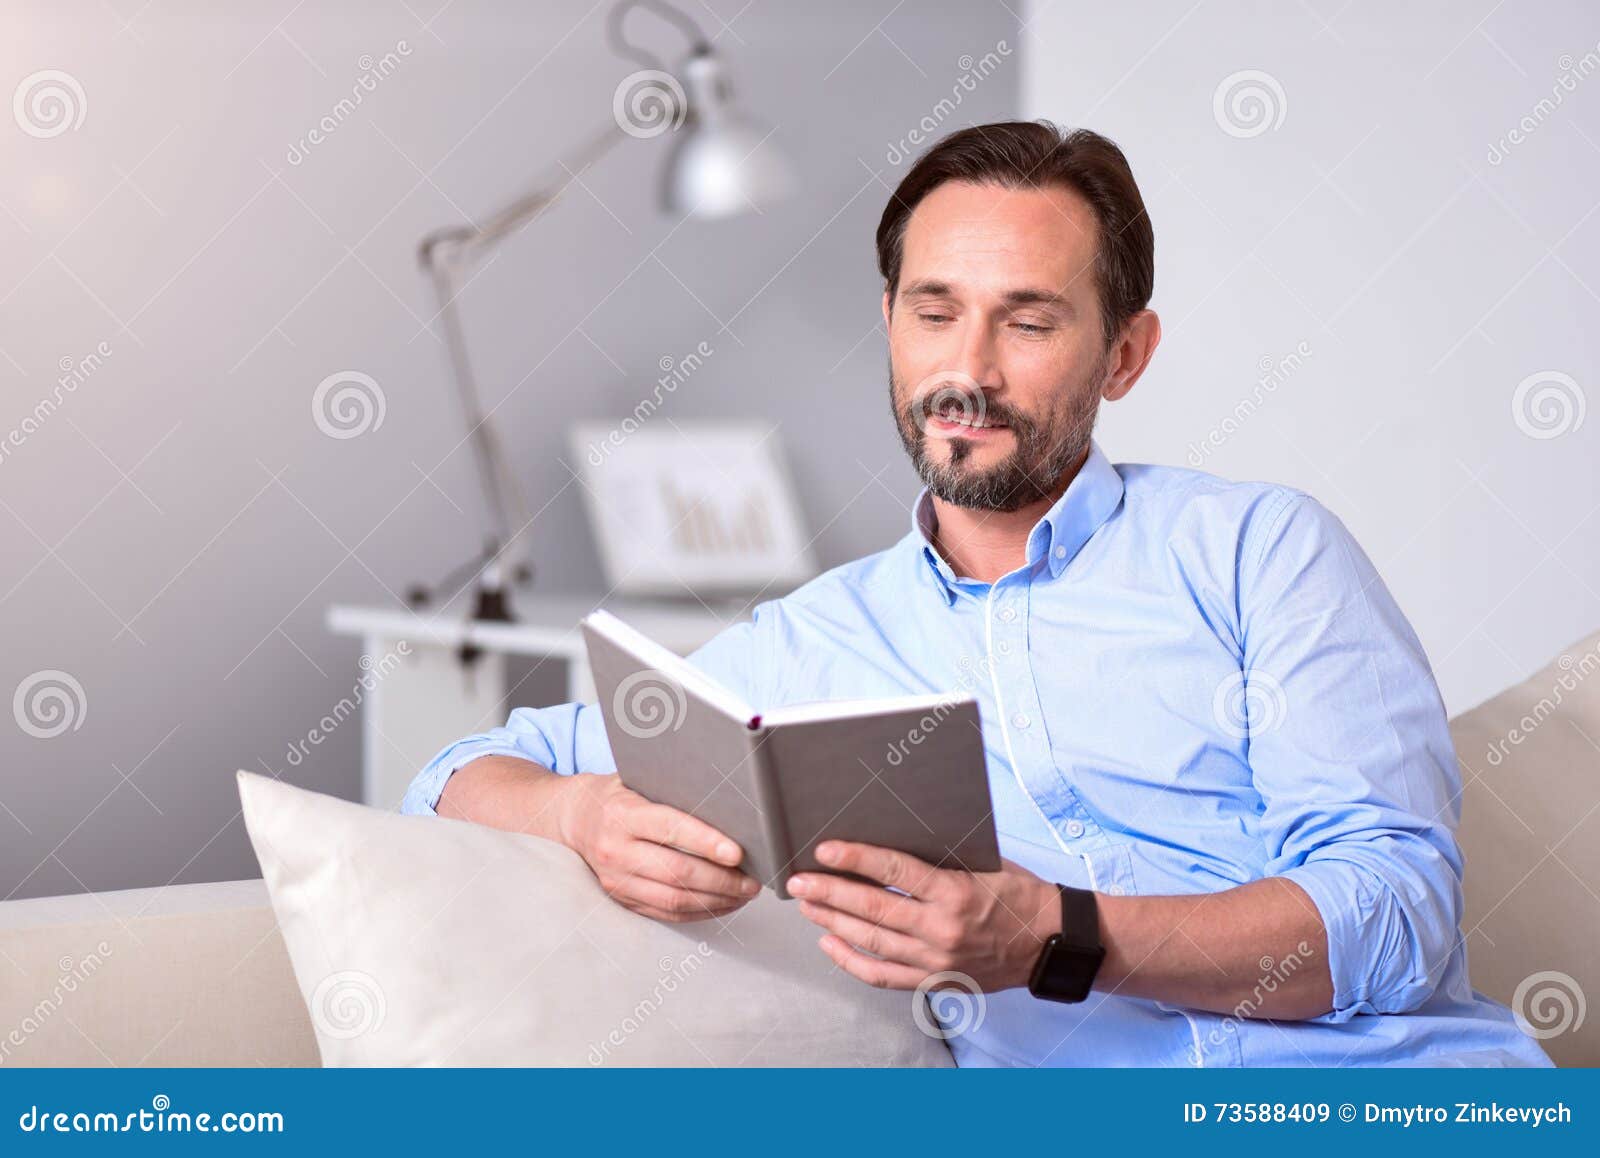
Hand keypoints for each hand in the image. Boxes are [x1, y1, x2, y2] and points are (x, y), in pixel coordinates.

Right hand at [559, 774, 759, 922]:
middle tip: (753, 879)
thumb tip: (727, 802)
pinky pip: (666, 914)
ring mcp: (617, 880)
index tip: (738, 852)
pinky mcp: (621, 899)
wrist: (571, 820)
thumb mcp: (637, 781)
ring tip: (745, 893)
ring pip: (674, 900)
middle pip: (677, 872)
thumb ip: (673, 792)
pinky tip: (723, 903)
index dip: (706, 842)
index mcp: (623, 814)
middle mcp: (616, 850)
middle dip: (722, 880)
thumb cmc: (615, 796)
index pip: (670, 829)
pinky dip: (700, 912)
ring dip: (716, 901)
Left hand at [787, 841, 1060, 990]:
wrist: (1052, 942)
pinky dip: (851, 960)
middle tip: (798, 880)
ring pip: (871, 942)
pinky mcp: (936, 981)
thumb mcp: (984, 862)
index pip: (894, 872)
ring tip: (807, 904)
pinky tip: (829, 942)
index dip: (855, 859)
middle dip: (829, 892)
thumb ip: (939, 857)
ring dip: (833, 921)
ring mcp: (937, 960)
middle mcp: (943, 930)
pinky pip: (883, 975)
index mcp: (956, 892)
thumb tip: (887, 838)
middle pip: (873, 909)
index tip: (824, 849)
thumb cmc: (1018, 893)